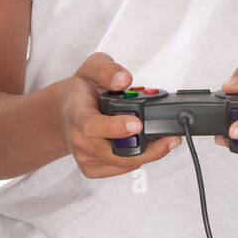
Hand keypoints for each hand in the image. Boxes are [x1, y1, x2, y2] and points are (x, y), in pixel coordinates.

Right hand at [55, 52, 180, 178]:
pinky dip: (138, 160)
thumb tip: (124, 79)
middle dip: (146, 149)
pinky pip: (121, 170)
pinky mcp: (91, 168)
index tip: (137, 123)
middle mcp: (78, 138)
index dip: (115, 127)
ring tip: (165, 139)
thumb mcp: (92, 67)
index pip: (92, 125)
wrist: (66, 111)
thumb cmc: (82, 90)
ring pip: (121, 164)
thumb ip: (107, 69)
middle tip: (170, 138)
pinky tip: (147, 145)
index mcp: (77, 112)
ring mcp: (84, 156)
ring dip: (148, 154)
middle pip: (112, 153)